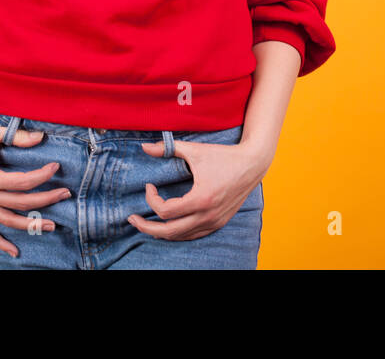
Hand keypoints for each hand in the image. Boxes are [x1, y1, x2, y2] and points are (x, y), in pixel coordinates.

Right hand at [0, 121, 70, 257]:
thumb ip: (16, 136)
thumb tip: (42, 137)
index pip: (23, 182)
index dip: (42, 175)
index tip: (56, 166)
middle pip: (20, 202)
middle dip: (46, 199)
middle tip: (65, 194)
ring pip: (8, 220)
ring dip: (31, 224)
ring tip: (52, 225)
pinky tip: (14, 252)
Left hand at [127, 138, 267, 239]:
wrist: (252, 164)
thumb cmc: (223, 155)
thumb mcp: (195, 150)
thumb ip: (168, 148)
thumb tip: (143, 147)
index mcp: (200, 199)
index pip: (165, 210)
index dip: (151, 199)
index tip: (149, 185)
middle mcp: (207, 215)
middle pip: (169, 232)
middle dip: (147, 227)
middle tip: (131, 219)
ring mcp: (214, 221)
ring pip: (181, 237)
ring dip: (161, 232)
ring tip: (146, 224)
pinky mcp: (218, 222)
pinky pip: (193, 235)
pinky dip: (177, 233)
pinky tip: (168, 225)